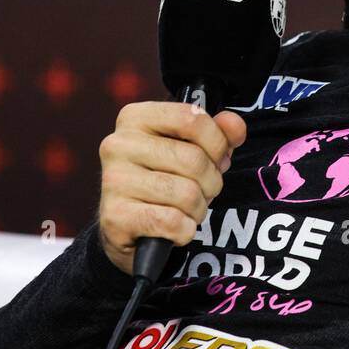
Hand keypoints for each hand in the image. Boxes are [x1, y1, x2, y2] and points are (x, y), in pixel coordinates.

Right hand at [96, 101, 246, 275]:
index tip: (216, 157)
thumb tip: (234, 124)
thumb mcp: (191, 149)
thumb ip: (218, 133)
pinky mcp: (115, 217)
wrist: (128, 229)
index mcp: (135, 118)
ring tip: (185, 209)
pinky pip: (172, 222)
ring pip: (187, 194)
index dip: (217, 143)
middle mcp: (118, 144)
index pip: (192, 119)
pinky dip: (184, 230)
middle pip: (194, 160)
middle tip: (203, 190)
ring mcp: (114, 180)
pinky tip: (172, 228)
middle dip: (211, 182)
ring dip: (198, 209)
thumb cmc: (163, 180)